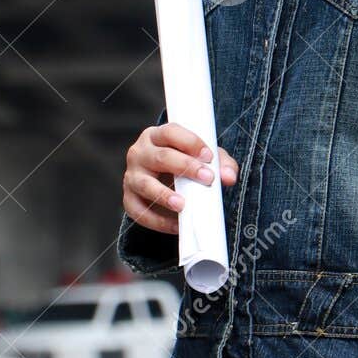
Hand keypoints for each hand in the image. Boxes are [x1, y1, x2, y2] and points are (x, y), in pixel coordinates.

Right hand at [122, 122, 238, 235]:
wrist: (164, 181)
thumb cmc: (185, 163)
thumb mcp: (203, 158)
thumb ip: (220, 163)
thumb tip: (229, 177)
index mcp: (157, 136)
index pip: (170, 132)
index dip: (190, 142)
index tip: (208, 156)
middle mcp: (139, 152)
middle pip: (161, 157)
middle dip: (185, 167)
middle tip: (207, 178)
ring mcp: (131, 176)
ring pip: (145, 184)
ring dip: (164, 195)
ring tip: (183, 205)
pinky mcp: (129, 198)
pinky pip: (139, 211)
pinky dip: (157, 220)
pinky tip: (176, 225)